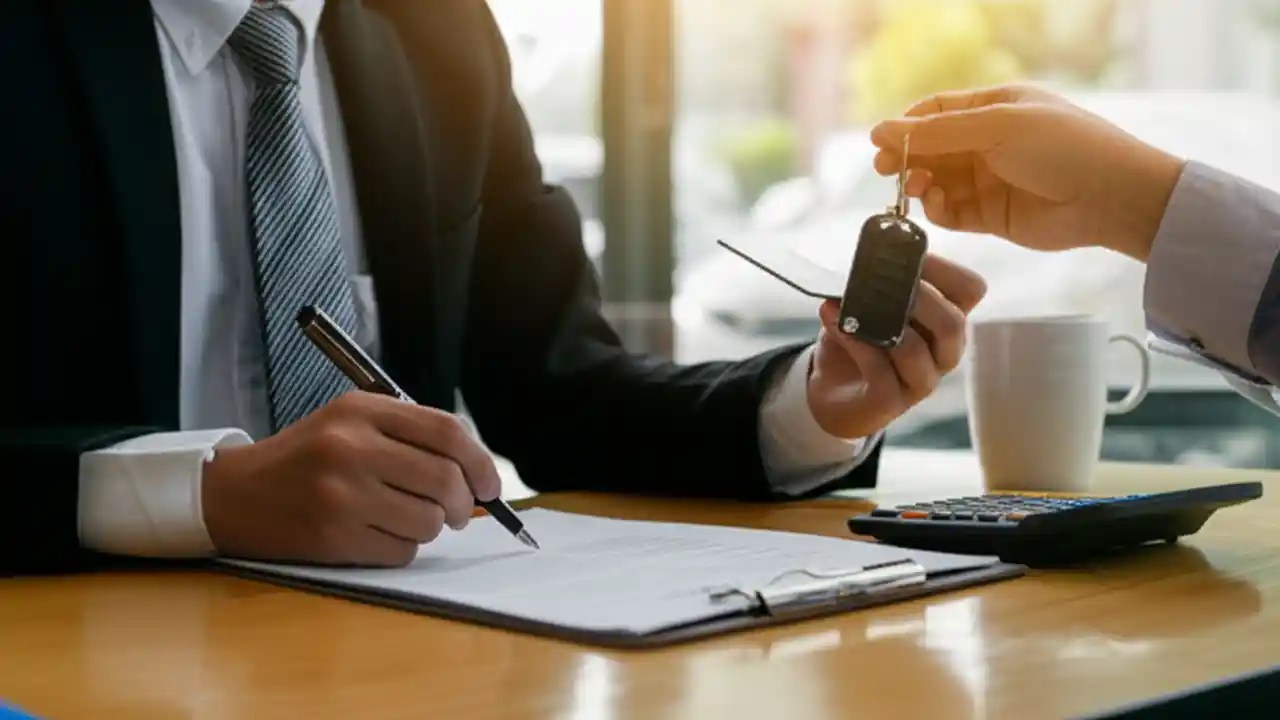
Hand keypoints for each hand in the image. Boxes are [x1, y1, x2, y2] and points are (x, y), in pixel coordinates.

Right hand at [201, 391, 501, 566]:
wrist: (235, 494)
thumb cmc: (306, 458)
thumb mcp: (350, 422)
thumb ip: (411, 436)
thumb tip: (476, 475)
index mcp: (360, 411)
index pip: (446, 432)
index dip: (480, 461)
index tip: (490, 485)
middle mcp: (351, 448)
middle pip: (445, 479)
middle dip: (463, 502)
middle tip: (457, 511)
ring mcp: (342, 495)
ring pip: (428, 521)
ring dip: (429, 527)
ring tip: (404, 518)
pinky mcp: (334, 537)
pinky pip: (402, 551)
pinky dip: (401, 547)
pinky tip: (375, 534)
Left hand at [807, 254, 986, 439]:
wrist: (832, 393)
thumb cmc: (859, 341)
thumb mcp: (868, 305)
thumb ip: (876, 282)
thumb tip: (868, 257)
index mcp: (944, 321)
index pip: (970, 291)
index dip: (945, 269)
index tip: (912, 253)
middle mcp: (941, 353)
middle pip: (952, 324)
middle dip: (920, 297)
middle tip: (888, 279)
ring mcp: (919, 380)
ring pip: (916, 351)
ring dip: (881, 321)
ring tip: (851, 302)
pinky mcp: (890, 401)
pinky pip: (879, 369)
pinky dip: (855, 342)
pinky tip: (836, 323)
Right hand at [870, 85, 1184, 260]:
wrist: (1111, 197)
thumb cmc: (1064, 148)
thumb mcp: (997, 126)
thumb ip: (937, 132)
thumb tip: (881, 130)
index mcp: (995, 108)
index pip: (936, 111)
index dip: (905, 125)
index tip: (880, 141)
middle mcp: (989, 143)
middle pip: (930, 148)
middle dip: (905, 158)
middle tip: (884, 170)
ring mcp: (989, 180)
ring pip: (936, 181)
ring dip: (920, 184)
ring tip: (917, 187)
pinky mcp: (991, 216)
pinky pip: (951, 212)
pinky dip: (938, 210)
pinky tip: (939, 205)